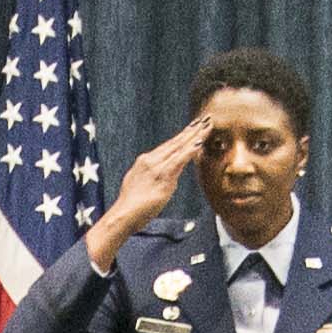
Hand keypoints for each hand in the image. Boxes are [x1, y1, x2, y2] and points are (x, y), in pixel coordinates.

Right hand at [92, 120, 206, 245]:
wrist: (124, 214)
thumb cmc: (130, 206)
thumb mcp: (139, 185)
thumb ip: (153, 177)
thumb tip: (163, 177)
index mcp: (145, 161)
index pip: (167, 146)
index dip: (182, 136)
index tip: (193, 127)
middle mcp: (151, 160)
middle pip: (175, 142)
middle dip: (191, 130)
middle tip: (205, 119)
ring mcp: (157, 166)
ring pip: (180, 147)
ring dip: (195, 136)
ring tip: (207, 125)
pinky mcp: (163, 175)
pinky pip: (180, 159)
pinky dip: (191, 150)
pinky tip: (200, 142)